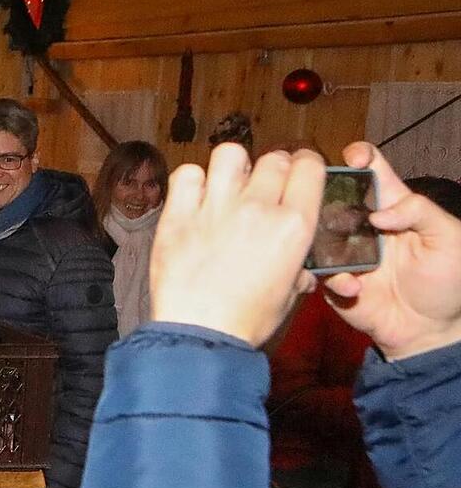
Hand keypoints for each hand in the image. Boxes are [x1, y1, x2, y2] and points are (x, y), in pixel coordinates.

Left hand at [149, 143, 323, 346]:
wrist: (199, 333)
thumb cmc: (247, 320)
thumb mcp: (290, 294)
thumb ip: (299, 269)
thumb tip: (301, 267)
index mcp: (294, 225)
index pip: (309, 167)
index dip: (305, 164)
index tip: (298, 171)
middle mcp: (258, 208)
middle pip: (272, 159)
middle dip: (272, 168)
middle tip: (262, 187)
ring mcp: (215, 208)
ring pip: (229, 154)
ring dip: (233, 167)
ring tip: (228, 187)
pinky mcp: (178, 215)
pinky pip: (187, 174)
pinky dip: (193, 180)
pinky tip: (195, 198)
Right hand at [323, 142, 460, 361]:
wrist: (431, 330)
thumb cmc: (447, 280)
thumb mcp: (450, 238)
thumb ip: (420, 211)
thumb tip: (379, 213)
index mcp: (391, 204)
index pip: (371, 169)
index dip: (359, 156)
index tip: (354, 160)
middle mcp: (362, 223)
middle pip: (333, 193)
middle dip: (325, 192)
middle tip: (333, 205)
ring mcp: (344, 251)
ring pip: (317, 230)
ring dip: (323, 237)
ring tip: (345, 255)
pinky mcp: (333, 279)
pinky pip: (320, 271)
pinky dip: (335, 278)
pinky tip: (355, 288)